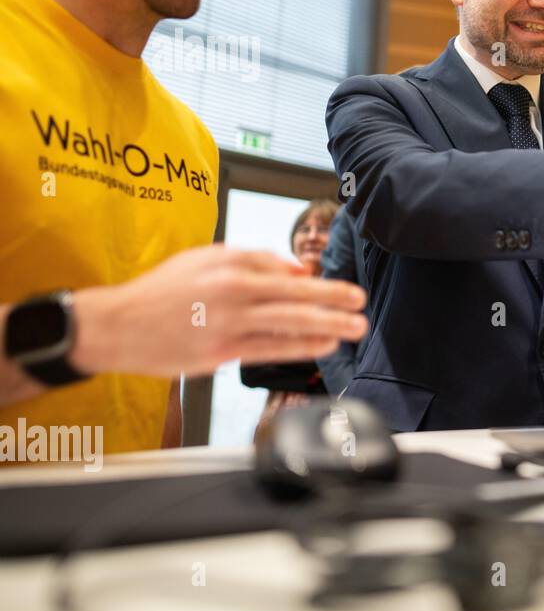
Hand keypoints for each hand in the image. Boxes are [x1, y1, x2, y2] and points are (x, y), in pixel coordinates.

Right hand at [69, 245, 367, 377]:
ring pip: (287, 324)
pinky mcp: (219, 352)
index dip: (321, 285)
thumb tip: (299, 269)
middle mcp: (232, 294)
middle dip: (334, 301)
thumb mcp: (205, 258)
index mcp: (230, 268)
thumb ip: (253, 260)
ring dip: (327, 326)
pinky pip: (268, 349)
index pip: (287, 275)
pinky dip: (299, 346)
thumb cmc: (162, 290)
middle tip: (361, 304)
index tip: (346, 291)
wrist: (116, 324)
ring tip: (354, 328)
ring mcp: (227, 325)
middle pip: (295, 297)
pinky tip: (323, 345)